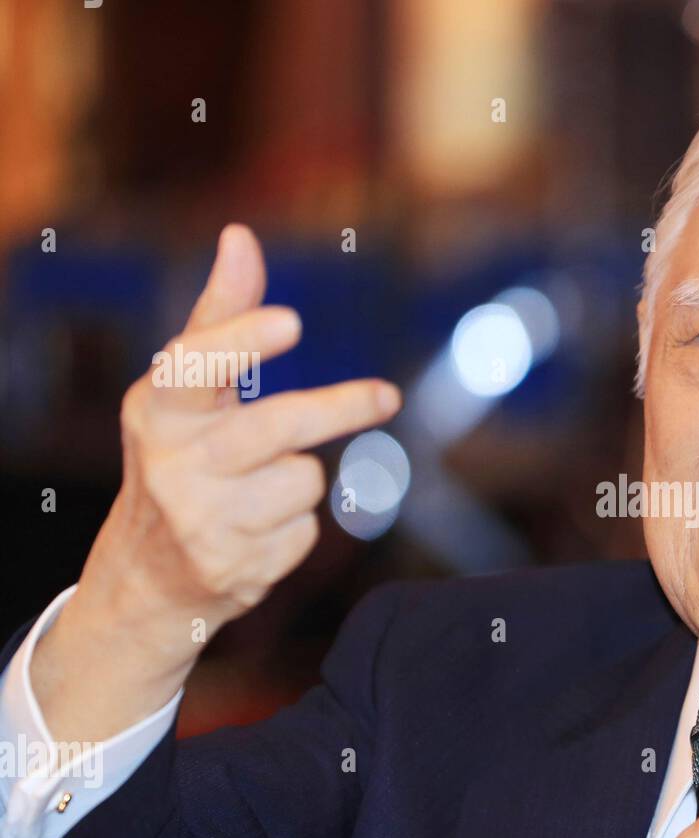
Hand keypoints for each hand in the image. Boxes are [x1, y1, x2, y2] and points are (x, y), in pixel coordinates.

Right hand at [31, 224, 401, 741]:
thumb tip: (241, 236)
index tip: (293, 320)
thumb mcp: (182, 393)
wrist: (148, 575)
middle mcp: (171, 465)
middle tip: (387, 395)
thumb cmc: (177, 457)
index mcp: (154, 409)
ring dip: (302, 478)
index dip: (243, 339)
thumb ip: (220, 318)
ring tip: (259, 487)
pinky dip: (297, 525)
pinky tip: (257, 530)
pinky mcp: (236, 569)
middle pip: (277, 426)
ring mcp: (202, 522)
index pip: (194, 365)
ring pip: (304, 480)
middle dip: (341, 408)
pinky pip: (307, 530)